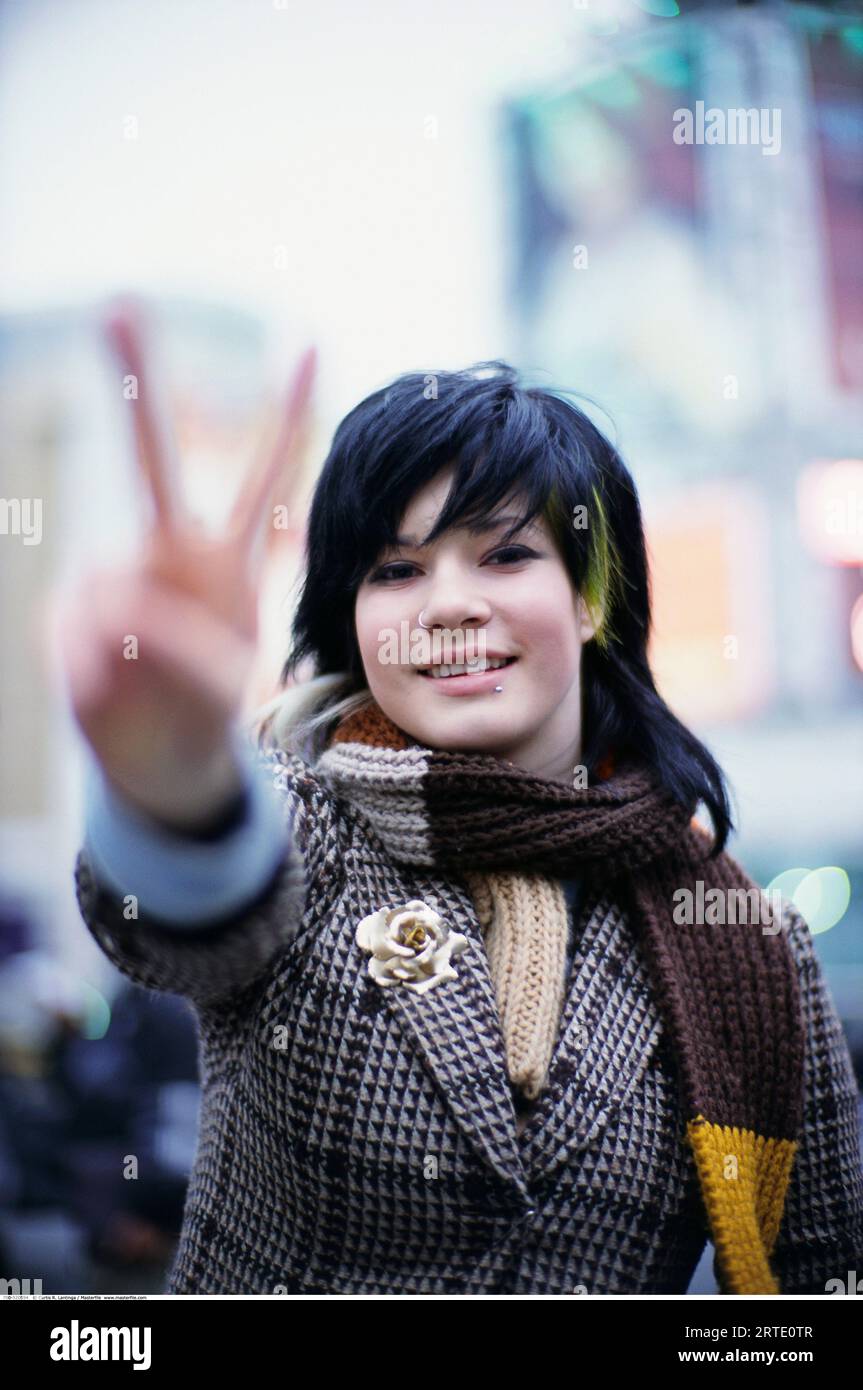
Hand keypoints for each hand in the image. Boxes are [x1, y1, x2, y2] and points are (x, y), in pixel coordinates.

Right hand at [48, 297, 315, 828]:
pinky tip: (113, 678)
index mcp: (228, 556)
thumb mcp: (221, 679)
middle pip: (155, 464)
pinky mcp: (74, 612)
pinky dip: (97, 666)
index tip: (312, 342)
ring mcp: (121, 577)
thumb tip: (103, 597)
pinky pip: (82, 632)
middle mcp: (173, 551)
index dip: (287, 413)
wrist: (160, 752)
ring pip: (117, 591)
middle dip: (136, 384)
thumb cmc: (203, 701)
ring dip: (137, 647)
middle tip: (119, 302)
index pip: (266, 476)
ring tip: (148, 678)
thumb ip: (180, 641)